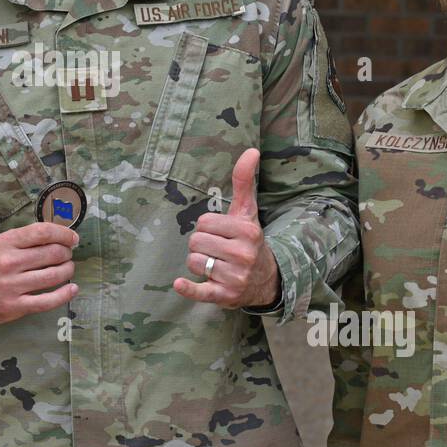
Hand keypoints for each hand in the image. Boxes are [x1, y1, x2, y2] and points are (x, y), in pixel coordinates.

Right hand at [0, 222, 78, 324]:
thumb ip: (24, 239)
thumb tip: (58, 235)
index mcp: (5, 243)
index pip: (42, 232)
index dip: (63, 234)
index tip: (72, 238)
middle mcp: (9, 263)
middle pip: (52, 253)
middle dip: (66, 253)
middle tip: (67, 255)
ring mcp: (12, 286)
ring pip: (54, 275)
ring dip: (67, 270)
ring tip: (67, 268)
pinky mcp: (16, 307)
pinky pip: (48, 301)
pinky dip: (65, 294)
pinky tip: (72, 288)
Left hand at [174, 148, 280, 308]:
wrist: (266, 280)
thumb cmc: (249, 240)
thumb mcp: (247, 212)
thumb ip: (244, 181)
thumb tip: (251, 150)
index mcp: (247, 231)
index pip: (204, 222)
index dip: (206, 228)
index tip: (220, 234)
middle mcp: (244, 254)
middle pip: (196, 242)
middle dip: (201, 246)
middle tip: (217, 251)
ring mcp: (235, 277)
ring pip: (194, 262)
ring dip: (199, 264)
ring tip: (216, 266)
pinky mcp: (226, 296)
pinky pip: (200, 291)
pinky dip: (189, 288)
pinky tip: (180, 284)